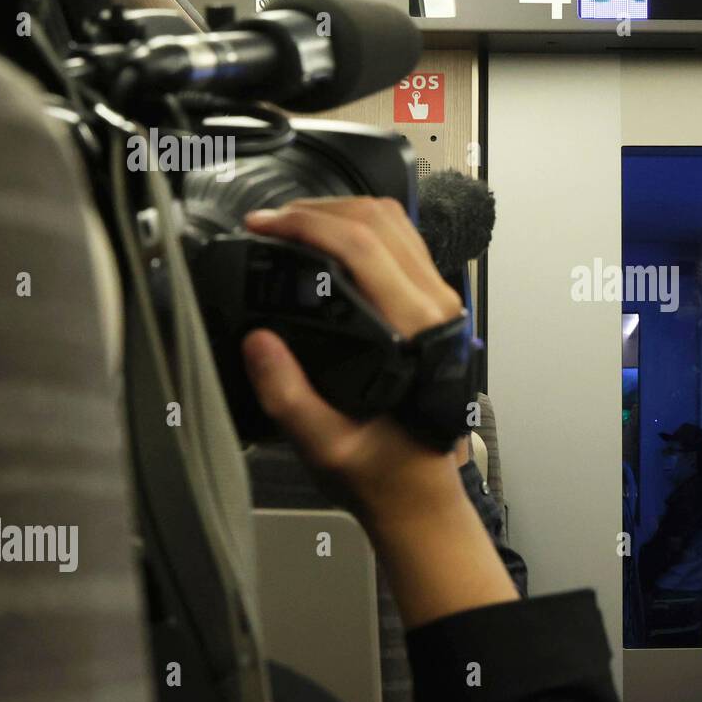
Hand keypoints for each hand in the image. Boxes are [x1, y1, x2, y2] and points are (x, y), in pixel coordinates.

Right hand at [240, 196, 516, 626]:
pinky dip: (360, 229)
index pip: (363, 245)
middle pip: (380, 220)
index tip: (263, 226)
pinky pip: (404, 243)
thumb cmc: (382, 472)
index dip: (306, 223)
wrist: (423, 492)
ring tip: (291, 226)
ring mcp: (443, 304)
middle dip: (317, 209)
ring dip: (340, 212)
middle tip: (269, 222)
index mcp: (417, 331)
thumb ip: (287, 395)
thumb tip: (257, 341)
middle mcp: (438, 308)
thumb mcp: (325, 445)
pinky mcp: (437, 307)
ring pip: (396, 224)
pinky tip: (324, 243)